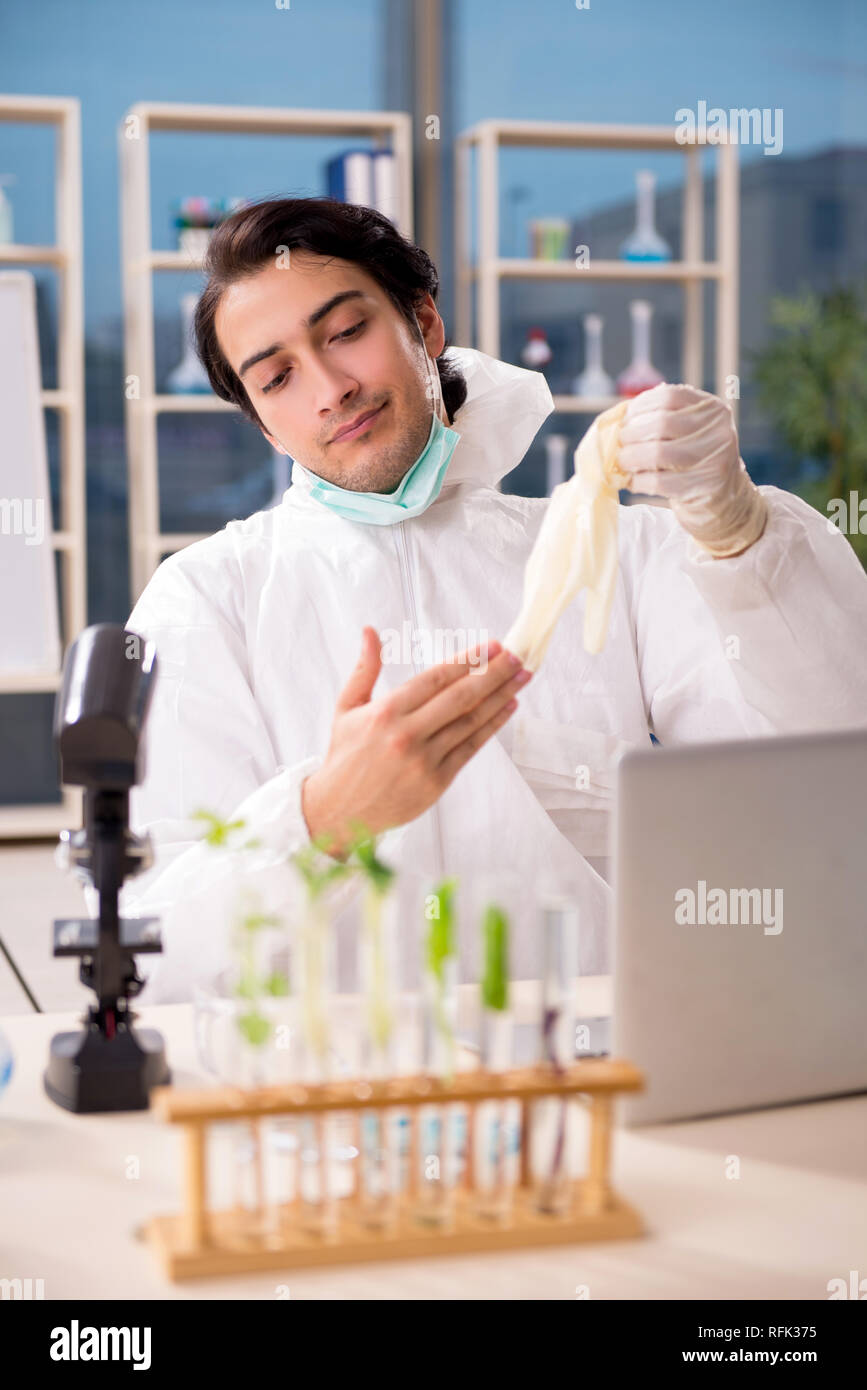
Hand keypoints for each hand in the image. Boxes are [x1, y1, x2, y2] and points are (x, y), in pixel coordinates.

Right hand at [301, 627, 530, 856]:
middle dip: (493, 674)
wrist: (340, 811)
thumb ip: (365, 669)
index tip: (491, 646)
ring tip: (521, 678)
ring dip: (501, 697)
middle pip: (460, 697)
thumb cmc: (345, 756)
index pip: (436, 678)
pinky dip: (492, 726)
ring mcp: (424, 760)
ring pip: (471, 721)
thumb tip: (371, 631)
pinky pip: (471, 748)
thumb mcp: (347, 708)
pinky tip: (508, 708)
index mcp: (386, 712)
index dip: (468, 660)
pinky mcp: (437, 782)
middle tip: (516, 657)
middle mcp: (407, 735)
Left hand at [617, 382, 767, 556]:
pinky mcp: (705, 487)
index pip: (669, 396)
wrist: (725, 499)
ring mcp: (715, 459)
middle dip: (632, 434)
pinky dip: (639, 481)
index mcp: (713, 409)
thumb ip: (663, 419)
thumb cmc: (696, 461)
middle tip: (619, 444)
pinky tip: (632, 481)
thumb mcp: (690, 432)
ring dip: (631, 458)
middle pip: (661, 423)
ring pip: (658, 453)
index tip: (625, 419)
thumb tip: (618, 420)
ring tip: (622, 462)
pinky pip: (660, 481)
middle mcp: (718, 430)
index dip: (640, 406)